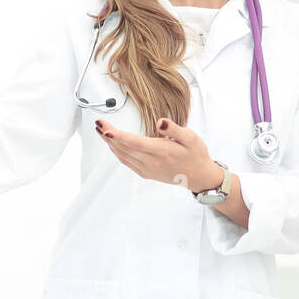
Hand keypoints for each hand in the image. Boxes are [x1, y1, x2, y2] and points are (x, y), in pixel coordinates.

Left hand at [95, 116, 219, 190]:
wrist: (199, 176)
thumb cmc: (195, 154)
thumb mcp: (191, 138)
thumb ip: (174, 129)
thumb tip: (160, 122)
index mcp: (161, 151)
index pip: (133, 142)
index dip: (117, 135)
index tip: (105, 127)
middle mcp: (151, 162)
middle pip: (123, 148)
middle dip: (108, 135)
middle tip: (98, 123)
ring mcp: (147, 169)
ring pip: (123, 155)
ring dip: (110, 143)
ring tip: (102, 131)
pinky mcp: (146, 173)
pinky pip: (127, 162)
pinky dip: (117, 152)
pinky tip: (113, 144)